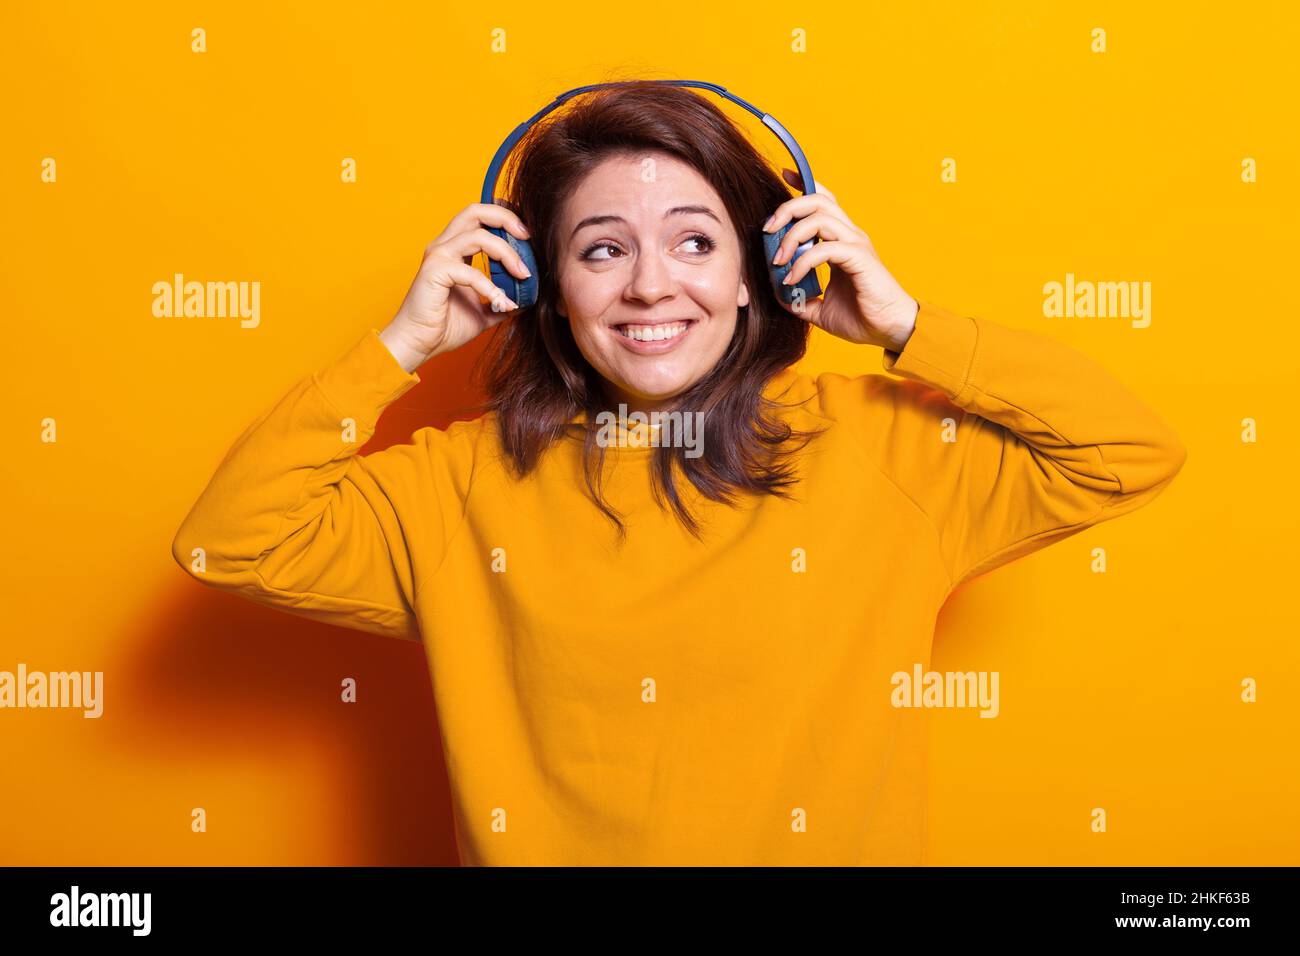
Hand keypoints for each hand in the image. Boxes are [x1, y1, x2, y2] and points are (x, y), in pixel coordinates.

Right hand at [379, 201, 533, 372]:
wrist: (419, 344)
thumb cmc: (446, 327)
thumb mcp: (485, 311)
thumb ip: (503, 300)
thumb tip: (528, 299)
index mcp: (455, 249)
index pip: (480, 217)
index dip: (505, 217)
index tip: (528, 234)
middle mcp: (445, 246)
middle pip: (476, 211)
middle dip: (506, 218)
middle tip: (528, 236)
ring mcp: (438, 256)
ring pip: (478, 235)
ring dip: (507, 252)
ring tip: (524, 274)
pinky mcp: (434, 272)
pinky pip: (470, 272)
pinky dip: (492, 287)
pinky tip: (504, 304)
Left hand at [763, 169, 917, 352]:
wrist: (889, 331)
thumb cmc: (861, 318)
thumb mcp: (819, 309)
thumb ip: (798, 298)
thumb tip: (778, 294)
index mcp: (841, 240)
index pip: (823, 200)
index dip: (803, 184)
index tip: (783, 176)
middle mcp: (849, 235)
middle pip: (817, 201)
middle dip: (787, 208)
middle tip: (767, 229)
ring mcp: (856, 244)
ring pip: (820, 217)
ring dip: (792, 236)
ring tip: (779, 260)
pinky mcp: (860, 258)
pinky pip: (825, 249)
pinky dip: (803, 262)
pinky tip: (792, 279)